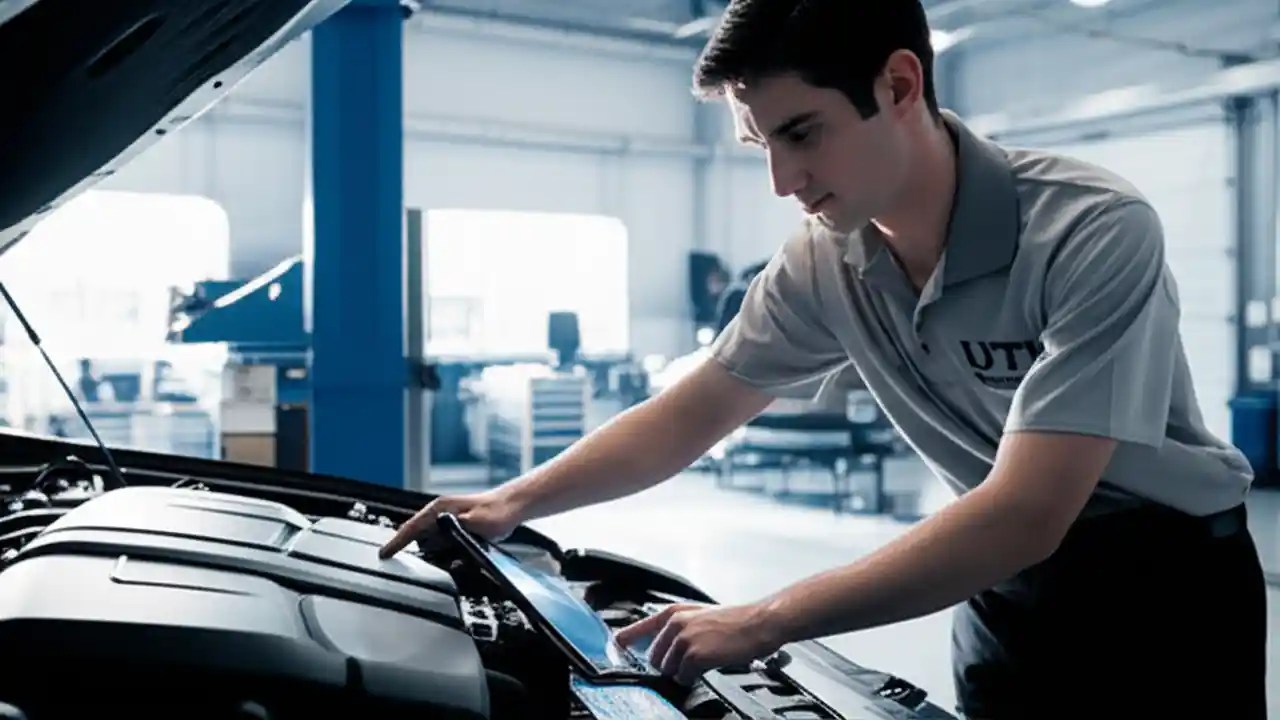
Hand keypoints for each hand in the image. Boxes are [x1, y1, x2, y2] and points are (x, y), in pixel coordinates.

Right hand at [378, 489, 522, 558]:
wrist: (512, 507)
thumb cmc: (495, 512)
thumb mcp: (473, 522)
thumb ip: (453, 527)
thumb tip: (436, 530)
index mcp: (440, 509)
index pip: (411, 527)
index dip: (396, 542)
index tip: (384, 554)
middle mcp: (440, 513)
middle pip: (416, 535)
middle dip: (409, 550)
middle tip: (402, 564)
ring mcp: (447, 520)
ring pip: (429, 541)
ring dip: (430, 553)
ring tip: (438, 563)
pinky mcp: (455, 528)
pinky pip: (442, 544)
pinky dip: (443, 553)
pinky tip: (453, 559)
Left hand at [615, 602, 781, 685]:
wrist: (758, 623)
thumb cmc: (736, 621)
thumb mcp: (701, 616)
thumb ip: (680, 628)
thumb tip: (666, 646)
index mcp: (675, 612)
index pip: (640, 626)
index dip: (627, 638)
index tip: (617, 645)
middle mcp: (676, 624)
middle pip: (654, 656)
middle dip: (666, 665)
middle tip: (685, 665)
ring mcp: (684, 639)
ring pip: (667, 668)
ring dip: (680, 672)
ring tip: (699, 664)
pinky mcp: (695, 655)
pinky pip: (683, 676)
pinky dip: (691, 678)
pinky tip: (703, 670)